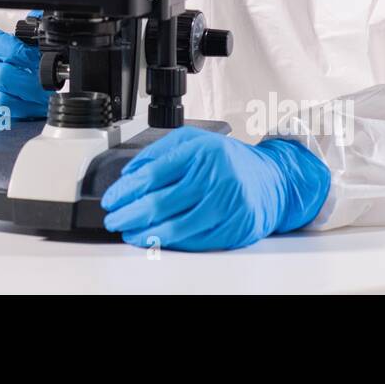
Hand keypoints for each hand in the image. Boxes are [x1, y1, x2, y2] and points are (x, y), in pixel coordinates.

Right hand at [0, 27, 47, 144]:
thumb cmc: (1, 79)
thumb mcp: (16, 56)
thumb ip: (29, 40)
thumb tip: (41, 16)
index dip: (21, 53)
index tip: (39, 63)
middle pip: (1, 76)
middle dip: (30, 87)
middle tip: (45, 94)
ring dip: (23, 107)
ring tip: (36, 108)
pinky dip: (5, 123)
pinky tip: (16, 120)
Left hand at [101, 127, 329, 250]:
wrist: (274, 180)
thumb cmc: (229, 160)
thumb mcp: (195, 141)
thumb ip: (160, 152)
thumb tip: (129, 173)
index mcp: (202, 152)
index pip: (153, 173)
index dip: (127, 189)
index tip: (111, 199)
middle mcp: (216, 177)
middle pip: (161, 202)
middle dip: (130, 214)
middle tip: (113, 219)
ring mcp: (227, 205)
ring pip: (178, 226)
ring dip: (147, 233)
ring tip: (129, 233)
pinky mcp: (235, 228)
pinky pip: (196, 240)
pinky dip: (172, 242)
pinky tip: (156, 239)